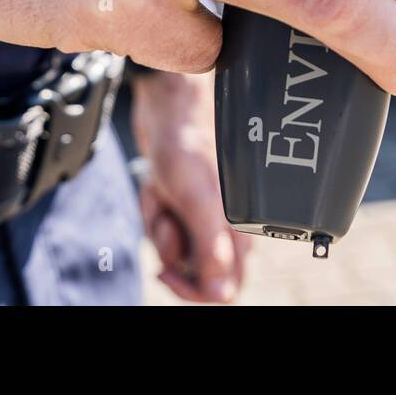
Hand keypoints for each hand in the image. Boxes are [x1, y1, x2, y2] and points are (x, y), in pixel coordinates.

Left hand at [131, 69, 249, 302]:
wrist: (166, 101)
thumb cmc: (186, 141)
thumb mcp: (196, 196)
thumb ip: (211, 245)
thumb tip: (223, 293)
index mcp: (240, 230)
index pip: (225, 288)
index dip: (194, 289)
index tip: (166, 270)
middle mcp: (227, 226)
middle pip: (195, 270)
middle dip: (171, 247)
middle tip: (165, 218)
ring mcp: (205, 213)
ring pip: (176, 247)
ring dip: (159, 224)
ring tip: (160, 191)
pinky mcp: (187, 201)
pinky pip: (166, 225)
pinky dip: (155, 210)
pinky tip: (156, 185)